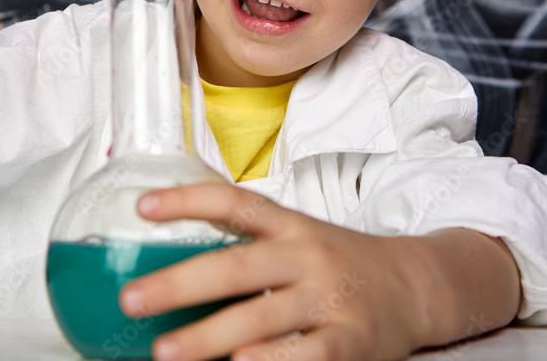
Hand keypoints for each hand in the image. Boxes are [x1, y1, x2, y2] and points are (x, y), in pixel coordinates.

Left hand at [119, 183, 431, 360]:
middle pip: (238, 267)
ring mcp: (330, 298)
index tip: (142, 206)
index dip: (188, 200)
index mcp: (290, 225)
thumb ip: (248, 241)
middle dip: (179, 284)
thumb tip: (175, 249)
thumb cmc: (338, 263)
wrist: (414, 286)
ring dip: (208, 337)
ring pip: (262, 317)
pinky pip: (305, 355)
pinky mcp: (351, 341)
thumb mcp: (297, 236)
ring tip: (164, 352)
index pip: (236, 202)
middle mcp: (308, 255)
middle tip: (132, 300)